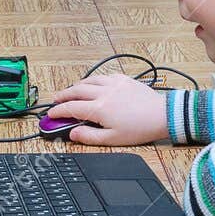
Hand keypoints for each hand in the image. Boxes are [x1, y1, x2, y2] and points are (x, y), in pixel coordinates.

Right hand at [47, 73, 167, 146]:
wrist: (163, 115)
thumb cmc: (140, 128)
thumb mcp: (112, 139)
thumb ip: (89, 136)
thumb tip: (72, 133)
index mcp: (99, 108)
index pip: (70, 108)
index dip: (57, 111)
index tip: (51, 114)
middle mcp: (103, 92)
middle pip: (75, 91)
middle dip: (62, 96)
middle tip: (56, 101)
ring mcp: (114, 83)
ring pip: (88, 80)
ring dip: (76, 86)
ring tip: (71, 91)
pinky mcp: (124, 79)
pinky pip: (103, 76)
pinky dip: (93, 80)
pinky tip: (93, 83)